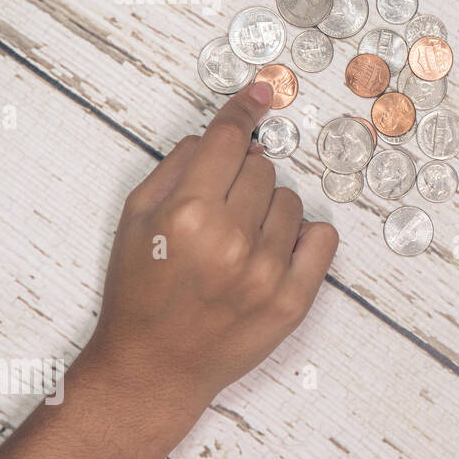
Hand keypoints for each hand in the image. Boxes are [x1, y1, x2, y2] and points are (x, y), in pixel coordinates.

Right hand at [85, 81, 337, 408]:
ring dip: (269, 211)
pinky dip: (304, 237)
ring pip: (292, 201)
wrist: (153, 367)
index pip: (229, 140)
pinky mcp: (293, 300)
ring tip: (239, 243)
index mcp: (186, 214)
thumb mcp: (135, 220)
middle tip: (220, 213)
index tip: (261, 92)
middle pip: (262, 168)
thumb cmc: (140, 292)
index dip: (245, 109)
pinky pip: (323, 237)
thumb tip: (223, 133)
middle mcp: (230, 240)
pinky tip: (275, 252)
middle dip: (242, 180)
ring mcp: (266, 272)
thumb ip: (176, 167)